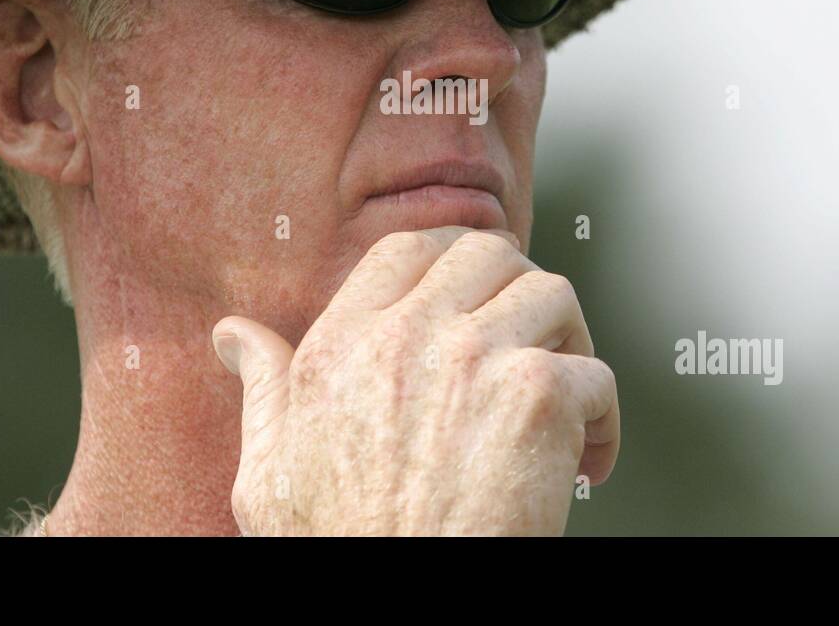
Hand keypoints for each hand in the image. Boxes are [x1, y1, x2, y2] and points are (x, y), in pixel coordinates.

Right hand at [211, 226, 619, 534]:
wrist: (398, 610)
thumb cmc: (339, 548)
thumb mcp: (269, 469)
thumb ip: (263, 387)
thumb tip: (234, 336)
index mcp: (343, 344)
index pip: (408, 249)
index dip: (451, 257)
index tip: (473, 287)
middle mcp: (410, 336)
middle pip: (489, 253)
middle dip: (515, 286)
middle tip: (525, 334)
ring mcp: (477, 359)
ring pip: (553, 294)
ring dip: (567, 340)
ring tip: (561, 388)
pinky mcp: (537, 399)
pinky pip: (597, 374)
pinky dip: (604, 418)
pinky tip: (585, 458)